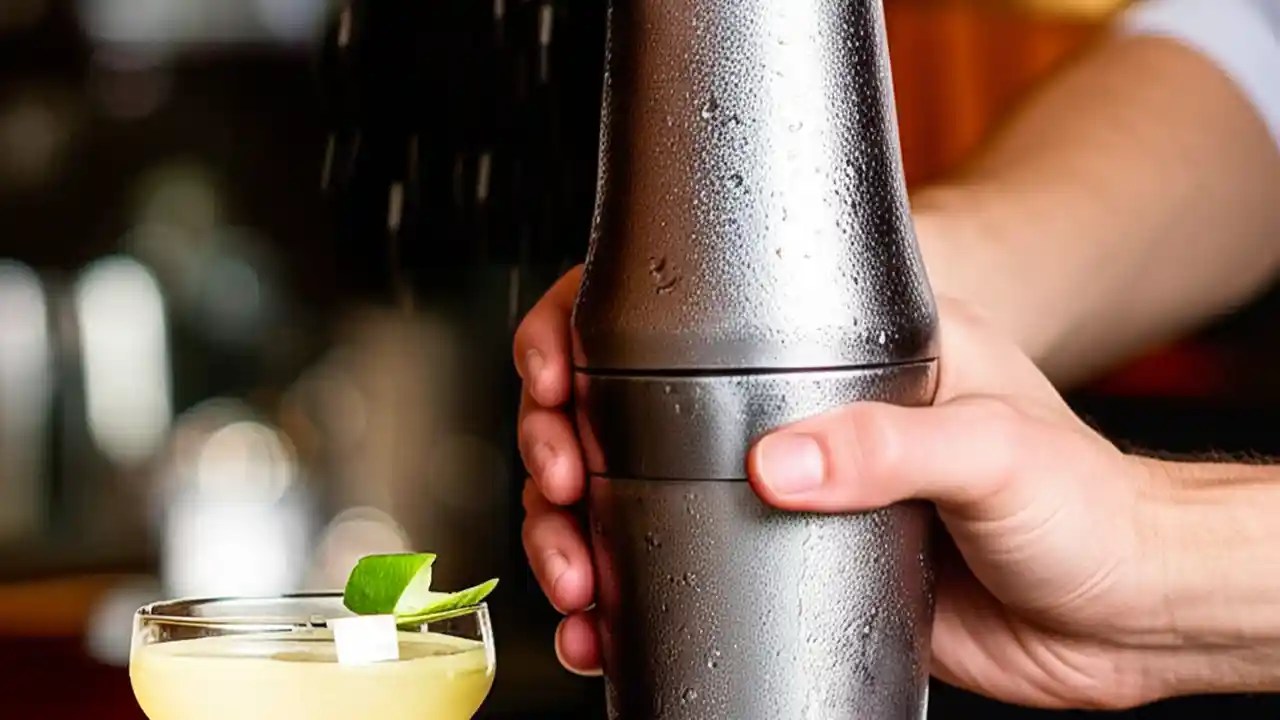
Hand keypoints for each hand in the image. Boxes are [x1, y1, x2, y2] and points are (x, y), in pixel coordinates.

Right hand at [515, 268, 1175, 707]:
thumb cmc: (1087, 506)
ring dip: (578, 531)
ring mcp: (784, 493)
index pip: (693, 309)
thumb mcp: (997, 451)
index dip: (592, 332)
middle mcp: (796, 412)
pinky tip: (605, 625)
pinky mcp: (788, 565)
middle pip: (632, 408)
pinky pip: (684, 570)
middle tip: (557, 488)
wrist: (1122, 615)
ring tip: (574, 579)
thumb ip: (892, 449)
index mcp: (843, 347)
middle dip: (563, 446)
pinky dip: (629, 597)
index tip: (556, 376)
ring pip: (639, 494)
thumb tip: (773, 465)